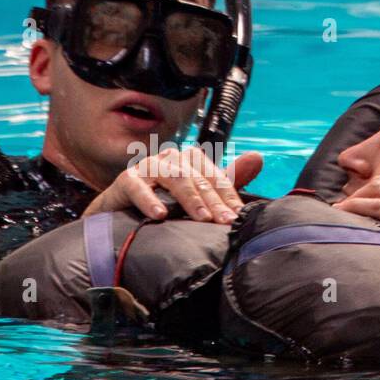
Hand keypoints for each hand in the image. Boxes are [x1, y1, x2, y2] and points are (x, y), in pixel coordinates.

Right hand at [84, 147, 262, 223]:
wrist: (122, 215)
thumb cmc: (164, 204)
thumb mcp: (198, 195)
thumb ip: (226, 180)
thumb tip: (258, 157)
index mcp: (190, 160)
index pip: (215, 177)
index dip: (228, 197)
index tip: (238, 217)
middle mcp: (171, 159)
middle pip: (197, 178)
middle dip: (213, 201)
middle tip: (224, 222)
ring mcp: (148, 167)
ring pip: (174, 177)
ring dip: (189, 199)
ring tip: (201, 219)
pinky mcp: (126, 180)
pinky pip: (138, 187)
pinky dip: (149, 200)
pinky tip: (159, 215)